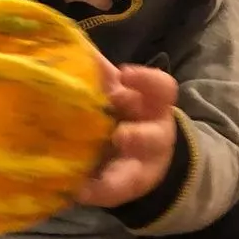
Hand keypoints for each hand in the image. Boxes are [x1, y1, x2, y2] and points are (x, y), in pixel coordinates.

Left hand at [78, 63, 177, 207]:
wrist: (139, 155)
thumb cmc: (125, 113)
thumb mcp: (118, 92)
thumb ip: (101, 75)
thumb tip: (75, 45)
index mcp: (154, 106)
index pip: (163, 90)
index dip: (148, 81)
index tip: (124, 73)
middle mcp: (154, 136)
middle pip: (156, 136)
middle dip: (140, 136)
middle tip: (120, 135)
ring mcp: (141, 166)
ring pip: (137, 172)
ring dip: (118, 174)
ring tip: (93, 179)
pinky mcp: (125, 188)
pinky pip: (113, 193)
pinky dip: (95, 192)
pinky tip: (78, 192)